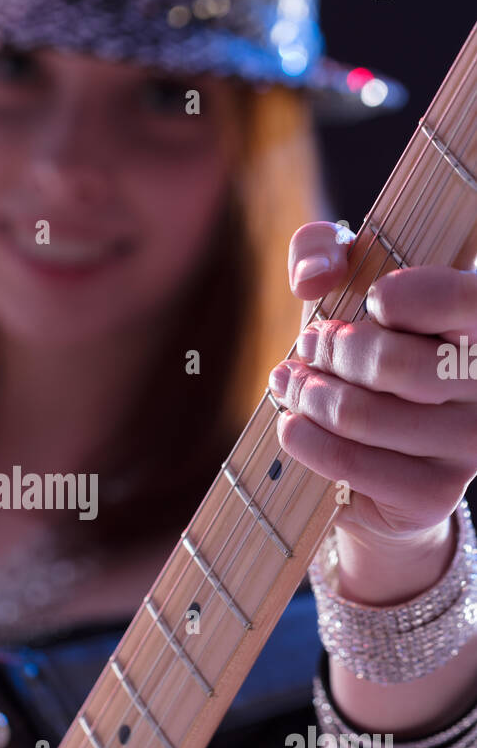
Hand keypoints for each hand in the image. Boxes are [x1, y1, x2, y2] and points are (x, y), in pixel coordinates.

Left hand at [268, 220, 476, 600]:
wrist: (387, 458)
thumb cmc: (373, 353)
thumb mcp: (352, 287)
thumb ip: (327, 250)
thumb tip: (312, 277)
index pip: (463, 301)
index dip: (403, 297)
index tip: (370, 302)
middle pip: (396, 364)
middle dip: (332, 351)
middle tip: (307, 346)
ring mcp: (469, 448)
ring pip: (363, 415)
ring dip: (307, 395)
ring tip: (287, 382)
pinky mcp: (433, 496)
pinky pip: (351, 463)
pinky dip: (306, 439)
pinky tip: (289, 423)